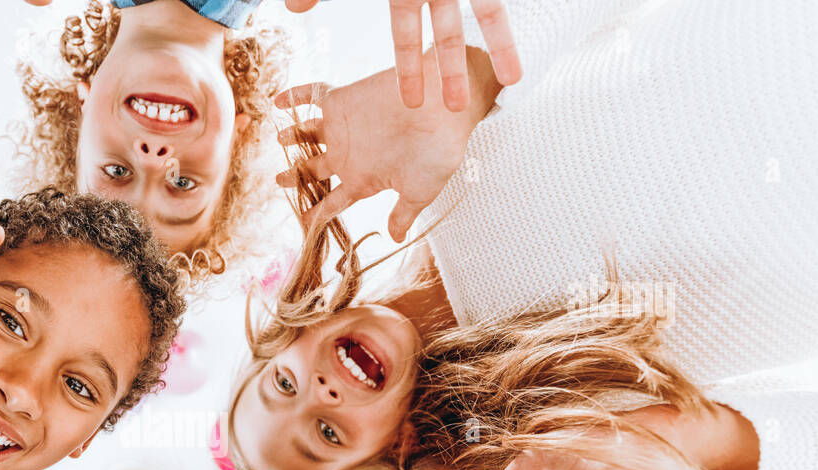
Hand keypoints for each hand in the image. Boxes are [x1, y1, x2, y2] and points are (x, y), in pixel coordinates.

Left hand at [275, 49, 495, 240]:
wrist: (448, 105)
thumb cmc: (439, 150)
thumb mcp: (420, 191)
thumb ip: (403, 213)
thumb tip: (395, 238)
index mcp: (365, 180)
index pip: (334, 202)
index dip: (317, 213)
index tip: (302, 223)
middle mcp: (351, 155)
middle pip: (314, 169)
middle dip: (297, 175)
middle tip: (279, 180)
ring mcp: (346, 128)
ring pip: (309, 134)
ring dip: (294, 136)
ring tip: (280, 139)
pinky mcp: (345, 100)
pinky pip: (313, 96)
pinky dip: (295, 97)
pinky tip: (278, 100)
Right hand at [283, 1, 520, 111]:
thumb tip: (293, 9)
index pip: (406, 36)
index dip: (410, 70)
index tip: (412, 103)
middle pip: (448, 34)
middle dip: (454, 72)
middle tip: (460, 111)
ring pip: (486, 10)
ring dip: (500, 46)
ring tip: (514, 79)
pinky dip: (508, 21)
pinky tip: (525, 54)